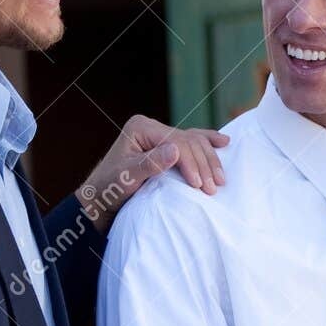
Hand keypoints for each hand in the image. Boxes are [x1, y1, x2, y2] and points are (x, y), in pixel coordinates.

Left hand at [77, 116, 229, 229]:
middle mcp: (151, 126)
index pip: (175, 141)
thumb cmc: (109, 189)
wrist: (101, 199)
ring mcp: (160, 135)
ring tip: (220, 181)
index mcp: (140, 127)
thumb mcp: (126, 178)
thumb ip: (149, 164)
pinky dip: (208, 143)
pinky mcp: (166, 146)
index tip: (199, 185)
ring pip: (194, 141)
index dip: (191, 162)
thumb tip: (176, 150)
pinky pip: (192, 141)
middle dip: (203, 164)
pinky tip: (224, 142)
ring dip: (209, 160)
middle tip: (214, 188)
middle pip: (188, 141)